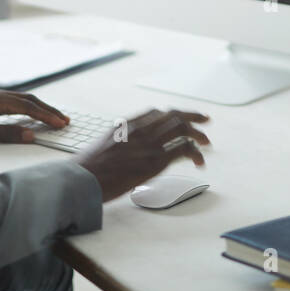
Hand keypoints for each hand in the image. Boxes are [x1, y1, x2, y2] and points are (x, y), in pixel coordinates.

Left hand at [0, 88, 69, 144]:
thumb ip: (6, 134)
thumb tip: (31, 135)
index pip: (28, 106)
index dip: (46, 115)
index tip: (61, 123)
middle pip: (26, 100)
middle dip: (46, 109)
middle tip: (63, 119)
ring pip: (18, 101)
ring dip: (36, 109)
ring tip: (50, 117)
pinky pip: (9, 105)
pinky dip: (23, 111)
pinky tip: (24, 118)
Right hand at [73, 109, 210, 201]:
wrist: (83, 177)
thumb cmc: (88, 168)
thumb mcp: (103, 146)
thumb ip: (119, 144)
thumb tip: (124, 152)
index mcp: (126, 124)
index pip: (156, 113)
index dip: (173, 114)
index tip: (181, 118)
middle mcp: (140, 129)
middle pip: (173, 115)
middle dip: (192, 117)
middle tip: (205, 121)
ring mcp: (149, 144)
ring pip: (182, 128)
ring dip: (198, 134)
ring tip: (206, 143)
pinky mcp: (155, 160)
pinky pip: (182, 149)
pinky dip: (195, 153)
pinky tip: (198, 161)